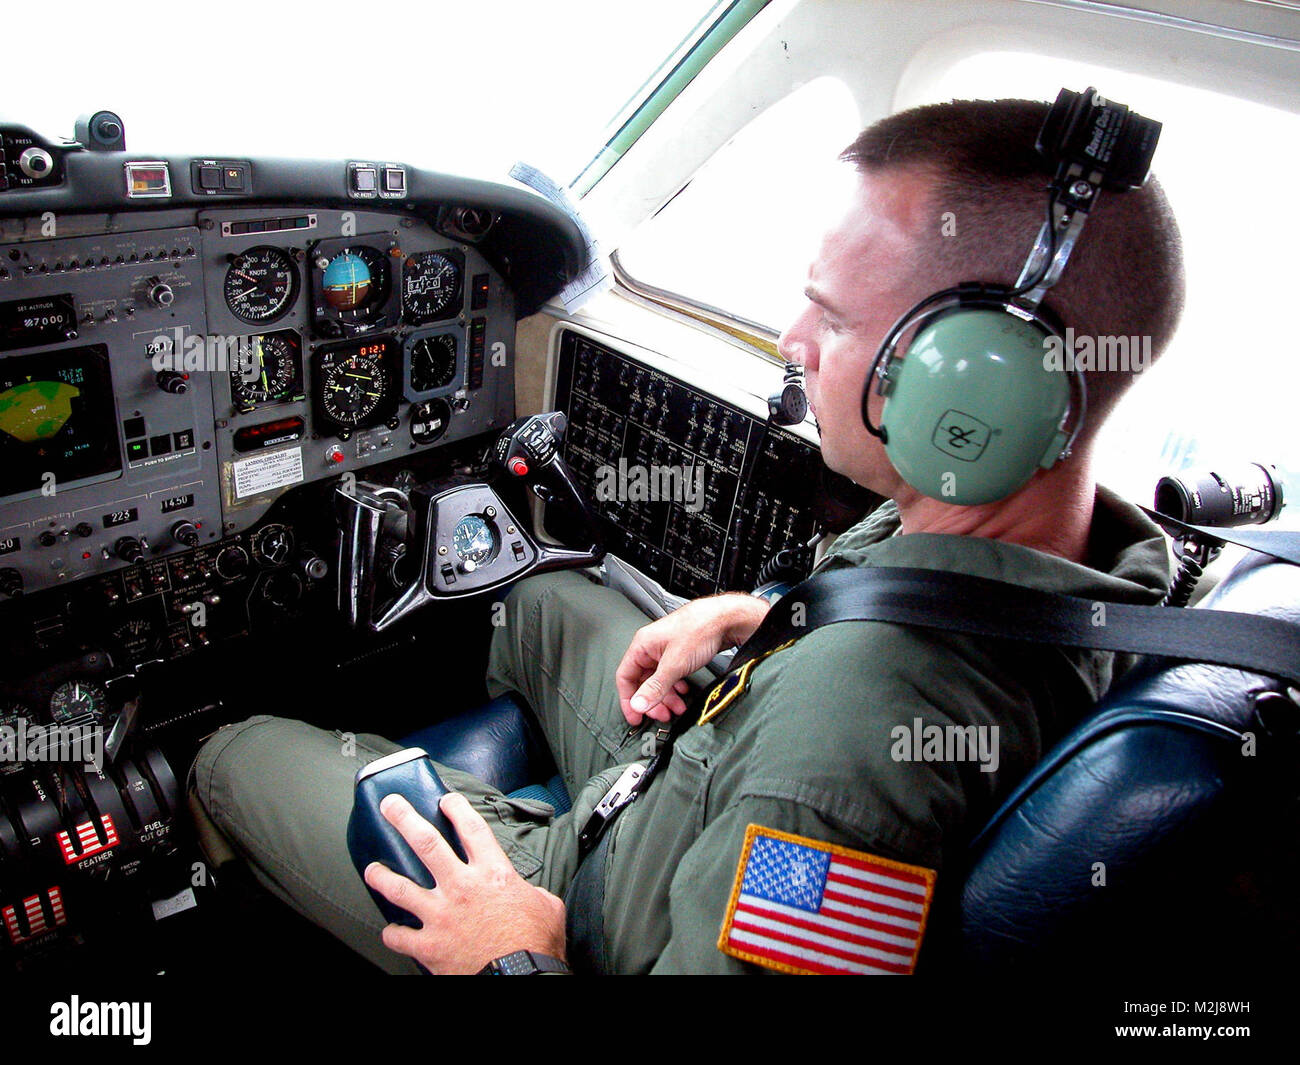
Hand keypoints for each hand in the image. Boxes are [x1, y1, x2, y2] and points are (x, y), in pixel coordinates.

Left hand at [364, 792, 566, 973]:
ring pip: (401, 888)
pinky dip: (393, 934)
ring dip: (383, 876)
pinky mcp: (430, 945)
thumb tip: (531, 894)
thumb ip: (533, 892)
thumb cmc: (535, 944)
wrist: (521, 976)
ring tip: (372, 869)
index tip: (446, 801)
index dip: (457, 809)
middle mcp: (462, 887)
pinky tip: (390, 931)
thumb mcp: (546, 905)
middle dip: (405, 820)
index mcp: (493, 873)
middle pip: (427, 844)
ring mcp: (442, 915)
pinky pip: (400, 937)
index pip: (472, 829)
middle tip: (390, 806)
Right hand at [615, 593, 769, 724]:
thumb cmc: (700, 628)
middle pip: (642, 681)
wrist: (726, 618)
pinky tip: (684, 692)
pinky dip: (675, 687)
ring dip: (666, 696)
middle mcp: (651, 647)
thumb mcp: (675, 664)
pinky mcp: (679, 652)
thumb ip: (655, 686)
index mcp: (642, 645)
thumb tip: (638, 704)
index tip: (635, 717)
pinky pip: (671, 674)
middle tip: (661, 715)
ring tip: (677, 708)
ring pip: (658, 679)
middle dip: (652, 700)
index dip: (628, 699)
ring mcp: (665, 650)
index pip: (625, 677)